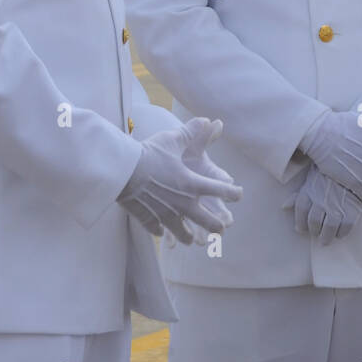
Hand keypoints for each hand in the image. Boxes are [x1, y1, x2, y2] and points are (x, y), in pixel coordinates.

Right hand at [118, 117, 242, 243]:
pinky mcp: (149, 220)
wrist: (122, 171)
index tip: (238, 194)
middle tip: (222, 228)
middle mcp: (183, 204)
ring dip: (189, 236)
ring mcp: (166, 215)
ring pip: (183, 234)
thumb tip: (210, 121)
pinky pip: (159, 231)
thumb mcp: (173, 140)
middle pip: (207, 222)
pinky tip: (162, 231)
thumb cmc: (149, 153)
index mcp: (192, 184)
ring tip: (191, 240)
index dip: (233, 193)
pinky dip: (161, 230)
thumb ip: (192, 132)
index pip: (220, 191)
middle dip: (217, 226)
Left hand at [284, 167, 361, 244]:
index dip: (300, 222)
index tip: (301, 229)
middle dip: (314, 230)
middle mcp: (321, 199)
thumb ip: (298, 194)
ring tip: (326, 239)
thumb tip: (284, 207)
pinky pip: (345, 227)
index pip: (301, 210)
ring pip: (329, 228)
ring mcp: (337, 204)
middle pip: (314, 222)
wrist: (355, 164)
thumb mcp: (312, 178)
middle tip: (316, 234)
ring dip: (326, 236)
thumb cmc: (331, 172)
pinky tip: (340, 232)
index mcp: (310, 190)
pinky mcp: (353, 209)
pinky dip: (341, 233)